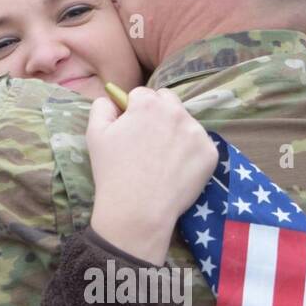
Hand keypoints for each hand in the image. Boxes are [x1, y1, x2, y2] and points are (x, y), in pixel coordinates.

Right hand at [87, 86, 218, 264]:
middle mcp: (176, 111)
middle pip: (168, 101)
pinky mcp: (210, 153)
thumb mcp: (95, 134)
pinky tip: (177, 169)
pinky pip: (201, 144)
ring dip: (176, 132)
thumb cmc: (113, 172)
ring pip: (186, 122)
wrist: (138, 211)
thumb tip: (112, 98)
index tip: (132, 130)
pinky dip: (191, 153)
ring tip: (163, 159)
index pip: (143, 94)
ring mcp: (197, 132)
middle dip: (159, 113)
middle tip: (149, 141)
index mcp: (148, 103)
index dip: (134, 111)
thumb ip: (102, 107)